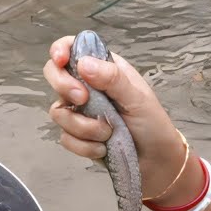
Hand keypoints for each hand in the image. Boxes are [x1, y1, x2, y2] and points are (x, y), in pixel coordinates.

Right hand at [44, 36, 182, 184]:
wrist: (156, 162)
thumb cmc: (152, 124)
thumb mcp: (138, 98)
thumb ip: (112, 78)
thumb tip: (84, 63)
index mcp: (104, 69)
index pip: (73, 48)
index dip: (60, 50)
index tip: (60, 61)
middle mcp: (88, 86)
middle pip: (55, 75)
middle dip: (64, 87)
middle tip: (83, 100)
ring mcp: (80, 111)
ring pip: (59, 112)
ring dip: (84, 126)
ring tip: (109, 133)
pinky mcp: (77, 135)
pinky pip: (66, 138)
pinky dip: (85, 145)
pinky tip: (104, 147)